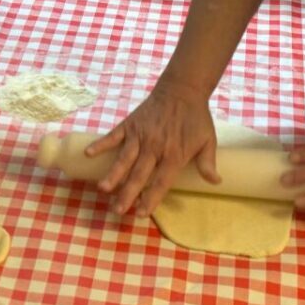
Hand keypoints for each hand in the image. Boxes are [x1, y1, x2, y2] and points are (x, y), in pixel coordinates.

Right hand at [86, 81, 219, 215]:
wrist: (182, 90)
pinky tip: (88, 154)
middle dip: (128, 194)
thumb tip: (216, 182)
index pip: (161, 182)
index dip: (151, 199)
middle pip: (139, 175)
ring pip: (125, 158)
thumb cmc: (195, 118)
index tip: (141, 214)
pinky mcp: (130, 124)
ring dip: (113, 174)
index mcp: (174, 154)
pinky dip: (101, 144)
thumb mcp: (208, 140)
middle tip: (117, 210)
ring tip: (103, 188)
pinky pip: (113, 136)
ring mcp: (140, 135)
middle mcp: (155, 147)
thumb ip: (208, 163)